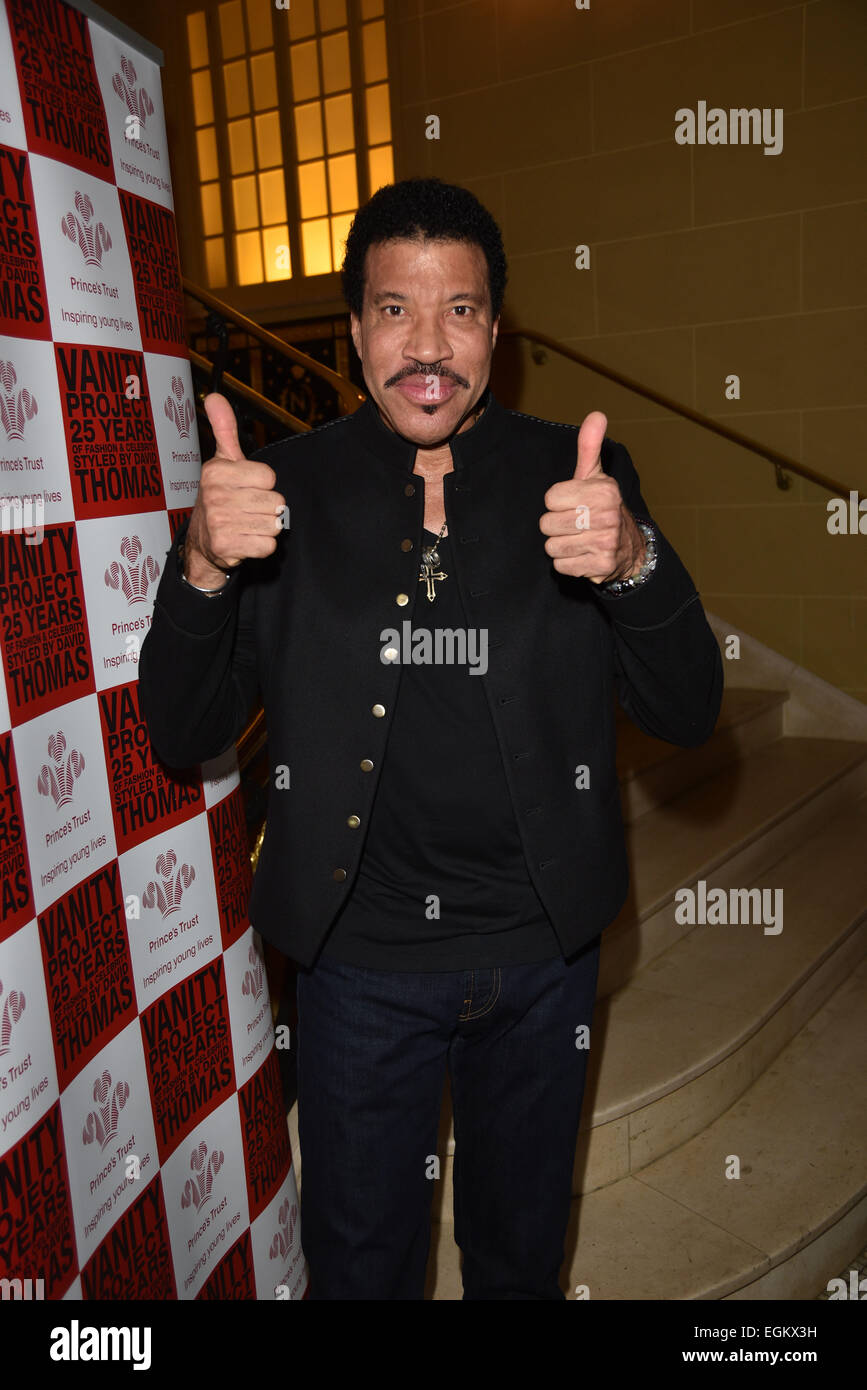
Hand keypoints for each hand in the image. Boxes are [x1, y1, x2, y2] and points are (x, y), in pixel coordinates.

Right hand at [184, 393, 285, 584]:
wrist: (202, 541)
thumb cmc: (221, 496)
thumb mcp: (223, 461)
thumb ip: (225, 429)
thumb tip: (214, 396)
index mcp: (217, 472)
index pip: (270, 477)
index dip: (264, 484)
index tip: (247, 487)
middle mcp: (215, 496)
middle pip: (276, 502)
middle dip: (267, 508)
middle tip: (248, 509)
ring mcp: (219, 523)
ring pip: (274, 524)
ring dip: (265, 527)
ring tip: (247, 524)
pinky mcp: (226, 547)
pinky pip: (268, 546)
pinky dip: (262, 546)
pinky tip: (245, 540)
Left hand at [538, 410, 644, 583]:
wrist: (628, 547)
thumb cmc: (602, 506)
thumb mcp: (595, 476)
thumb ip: (589, 446)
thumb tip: (596, 415)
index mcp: (603, 491)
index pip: (550, 499)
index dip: (557, 503)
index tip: (573, 504)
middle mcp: (607, 516)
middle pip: (547, 524)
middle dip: (556, 526)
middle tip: (574, 524)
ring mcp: (605, 542)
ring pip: (552, 546)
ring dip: (561, 545)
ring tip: (578, 539)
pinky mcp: (601, 566)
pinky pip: (561, 566)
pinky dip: (568, 563)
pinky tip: (582, 555)